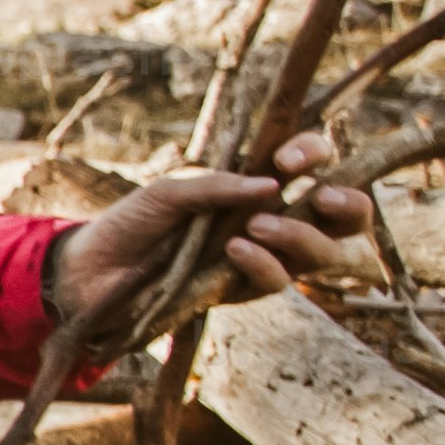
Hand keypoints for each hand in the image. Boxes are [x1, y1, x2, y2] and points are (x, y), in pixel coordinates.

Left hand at [49, 134, 368, 324]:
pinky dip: (263, 263)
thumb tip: (273, 184)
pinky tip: (236, 249)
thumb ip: (218, 185)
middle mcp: (277, 220)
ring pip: (323, 253)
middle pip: (348, 217)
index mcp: (261, 184)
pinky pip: (277, 280)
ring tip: (257, 225)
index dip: (316, 154)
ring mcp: (266, 258)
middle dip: (349, 204)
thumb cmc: (135, 222)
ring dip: (300, 236)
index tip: (290, 158)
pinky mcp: (245, 290)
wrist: (95, 271)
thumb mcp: (171, 192)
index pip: (315, 163)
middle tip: (322, 196)